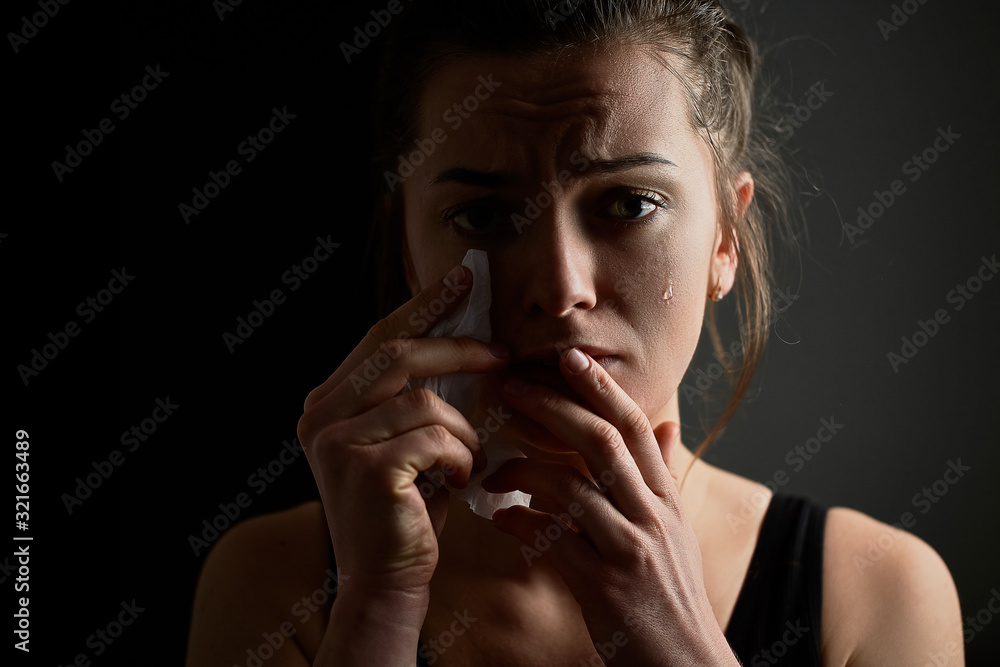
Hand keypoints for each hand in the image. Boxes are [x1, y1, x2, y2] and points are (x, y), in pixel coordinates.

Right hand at [296, 264, 509, 596]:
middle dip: (460, 347)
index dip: (423, 306)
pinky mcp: (366, 467)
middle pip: (399, 354)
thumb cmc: (408, 511)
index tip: (462, 279)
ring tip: (467, 461)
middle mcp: (319, 416)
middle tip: (504, 351)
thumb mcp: (407, 442)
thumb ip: (416, 393)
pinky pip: (438, 436)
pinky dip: (462, 457)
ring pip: (427, 401)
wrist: (386, 584)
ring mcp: (337, 441)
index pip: (379, 338)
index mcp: (326, 404)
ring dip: (465, 431)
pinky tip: (457, 483)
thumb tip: (467, 333)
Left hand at [481, 347, 738, 664]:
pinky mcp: (604, 585)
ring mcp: (630, 550)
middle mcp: (653, 516)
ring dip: (524, 470)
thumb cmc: (673, 595)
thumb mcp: (679, 530)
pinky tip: (503, 519)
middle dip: (554, 409)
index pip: (635, 427)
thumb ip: (664, 476)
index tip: (568, 358)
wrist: (685, 663)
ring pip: (571, 487)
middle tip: (514, 388)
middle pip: (601, 444)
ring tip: (493, 472)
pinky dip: (522, 524)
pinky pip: (552, 542)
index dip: (602, 388)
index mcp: (667, 499)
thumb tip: (666, 425)